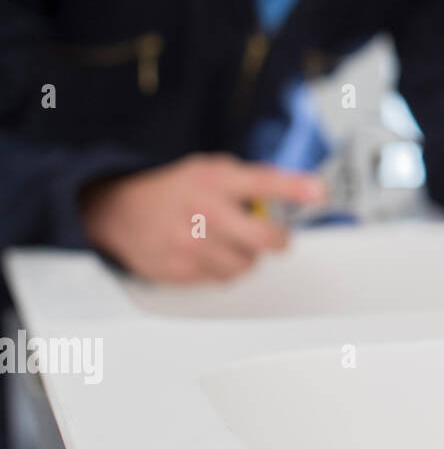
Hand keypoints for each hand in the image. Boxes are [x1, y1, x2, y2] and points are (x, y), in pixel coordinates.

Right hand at [79, 153, 324, 282]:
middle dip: (278, 240)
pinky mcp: (179, 271)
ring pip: (246, 264)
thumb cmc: (176, 191)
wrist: (119, 211)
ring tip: (229, 242)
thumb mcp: (212, 170)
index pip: (263, 182)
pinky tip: (207, 253)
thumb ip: (253, 180)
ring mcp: (189, 244)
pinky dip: (222, 268)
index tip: (319, 192)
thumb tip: (303, 191)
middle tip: (278, 239)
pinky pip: (222, 278)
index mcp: (214, 180)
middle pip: (263, 239)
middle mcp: (202, 211)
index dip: (295, 187)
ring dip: (247, 256)